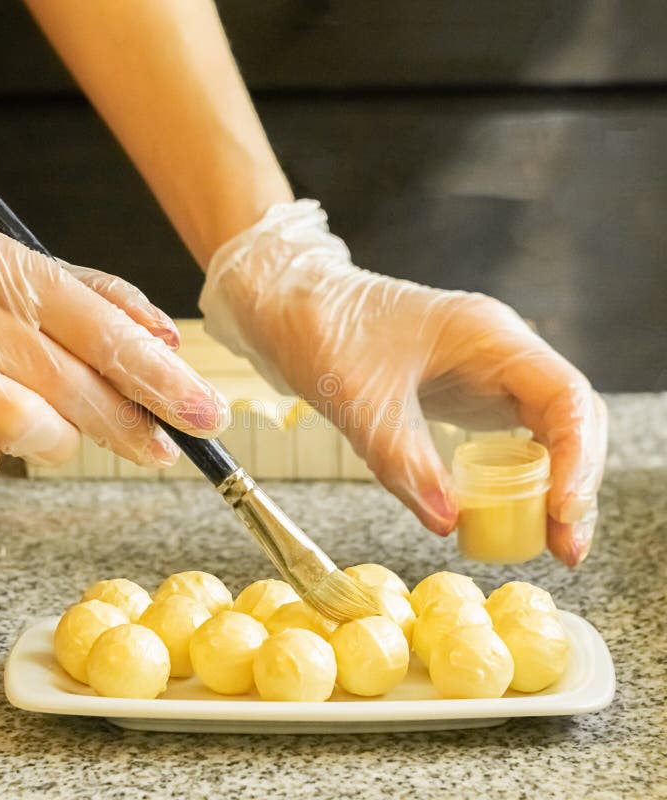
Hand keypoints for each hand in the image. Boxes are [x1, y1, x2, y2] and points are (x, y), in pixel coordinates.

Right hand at [0, 223, 228, 484]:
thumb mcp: (18, 271)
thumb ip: (97, 299)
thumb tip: (165, 340)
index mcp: (10, 270)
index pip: (108, 333)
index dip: (165, 381)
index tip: (205, 411)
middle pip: (80, 389)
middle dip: (132, 428)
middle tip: (161, 448)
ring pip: (33, 431)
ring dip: (52, 440)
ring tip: (35, 419)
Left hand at [199, 201, 605, 566]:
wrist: (291, 307)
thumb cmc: (321, 330)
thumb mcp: (359, 400)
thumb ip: (404, 461)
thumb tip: (449, 524)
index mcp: (488, 335)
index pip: (567, 396)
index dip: (579, 459)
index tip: (565, 514)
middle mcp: (500, 351)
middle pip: (570, 420)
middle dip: (574, 485)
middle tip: (564, 549)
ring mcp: (485, 372)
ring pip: (546, 432)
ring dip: (551, 487)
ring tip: (548, 544)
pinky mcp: (465, 392)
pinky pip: (508, 439)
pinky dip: (516, 479)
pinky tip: (510, 513)